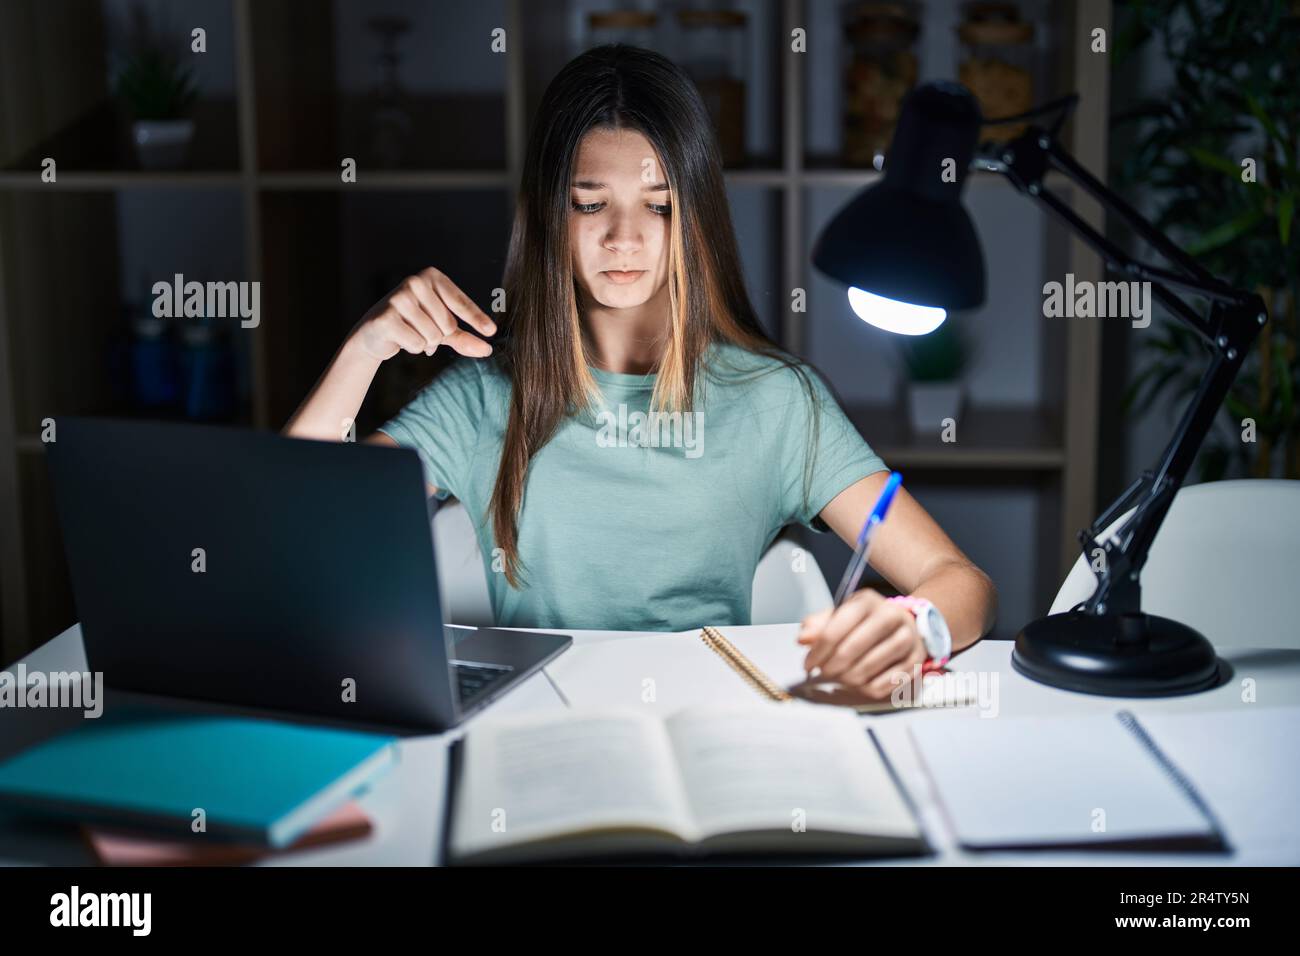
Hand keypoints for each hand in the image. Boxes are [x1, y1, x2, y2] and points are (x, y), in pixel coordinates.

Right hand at [352, 267, 496, 361]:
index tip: (491, 331)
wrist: (375, 332)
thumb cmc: (413, 325)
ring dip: (425, 343)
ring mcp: (399, 298)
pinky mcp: (387, 317)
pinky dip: (412, 347)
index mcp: (431, 277)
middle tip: (423, 330)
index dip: (477, 318)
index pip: (460, 302)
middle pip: (447, 324)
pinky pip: (416, 343)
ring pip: (433, 336)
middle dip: (439, 336)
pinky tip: (400, 338)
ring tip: (411, 333)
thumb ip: (464, 337)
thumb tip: (487, 350)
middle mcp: (415, 282)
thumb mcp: (442, 329)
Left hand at [795, 589, 927, 701]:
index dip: (818, 651)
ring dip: (846, 679)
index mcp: (867, 601)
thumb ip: (819, 625)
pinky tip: (859, 682)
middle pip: (850, 651)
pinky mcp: (915, 661)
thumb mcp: (842, 615)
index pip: (835, 629)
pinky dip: (865, 688)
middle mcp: (891, 616)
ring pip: (866, 670)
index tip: (808, 664)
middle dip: (830, 667)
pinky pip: (883, 685)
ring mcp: (906, 639)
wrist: (905, 624)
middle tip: (823, 671)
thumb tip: (803, 639)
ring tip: (840, 676)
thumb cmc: (867, 622)